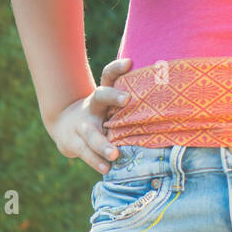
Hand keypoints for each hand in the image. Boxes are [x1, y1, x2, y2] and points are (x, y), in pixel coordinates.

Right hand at [44, 57, 132, 174]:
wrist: (64, 125)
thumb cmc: (101, 114)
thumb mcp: (111, 106)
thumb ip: (133, 104)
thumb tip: (168, 98)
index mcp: (103, 95)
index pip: (108, 75)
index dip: (117, 68)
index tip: (130, 63)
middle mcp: (92, 106)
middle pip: (100, 96)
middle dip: (113, 96)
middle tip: (127, 99)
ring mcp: (81, 126)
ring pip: (90, 133)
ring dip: (102, 144)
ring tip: (115, 154)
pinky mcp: (74, 143)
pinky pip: (86, 153)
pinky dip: (96, 162)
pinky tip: (107, 168)